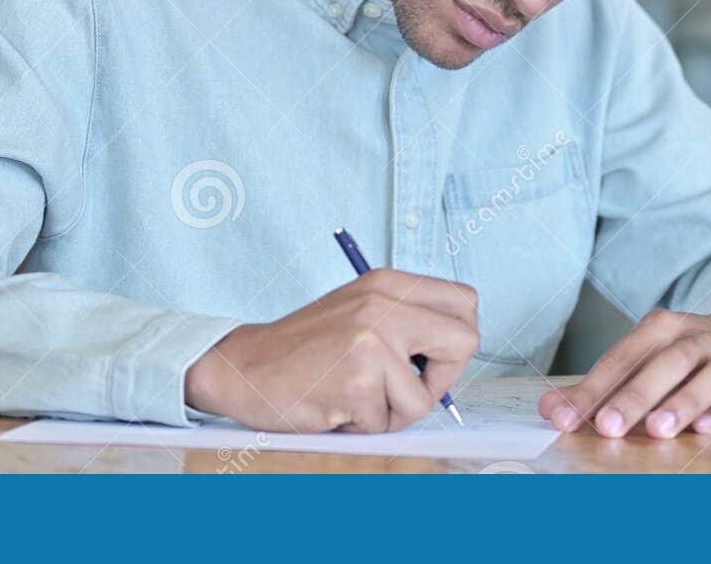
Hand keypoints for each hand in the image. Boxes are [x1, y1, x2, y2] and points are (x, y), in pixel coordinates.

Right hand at [184, 269, 478, 432]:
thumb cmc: (305, 349)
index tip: (427, 358)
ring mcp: (372, 341)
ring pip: (424, 398)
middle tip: (404, 387)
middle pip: (466, 341)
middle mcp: (383, 304)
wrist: (244, 366)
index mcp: (388, 283)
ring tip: (354, 395)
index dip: (455, 339)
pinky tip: (335, 404)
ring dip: (391, 411)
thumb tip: (459, 351)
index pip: (466, 302)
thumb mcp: (360, 313)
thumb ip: (407, 321)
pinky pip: (386, 422)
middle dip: (442, 378)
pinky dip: (362, 425)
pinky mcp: (357, 381)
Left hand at [538, 308, 710, 438]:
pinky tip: (708, 428)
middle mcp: (696, 339)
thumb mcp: (643, 359)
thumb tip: (550, 411)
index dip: (593, 388)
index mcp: (661, 328)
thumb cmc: (684, 356)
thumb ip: (599, 387)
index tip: (565, 418)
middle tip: (608, 427)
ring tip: (658, 429)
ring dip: (684, 402)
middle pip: (666, 363)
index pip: (622, 358)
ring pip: (710, 376)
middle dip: (635, 396)